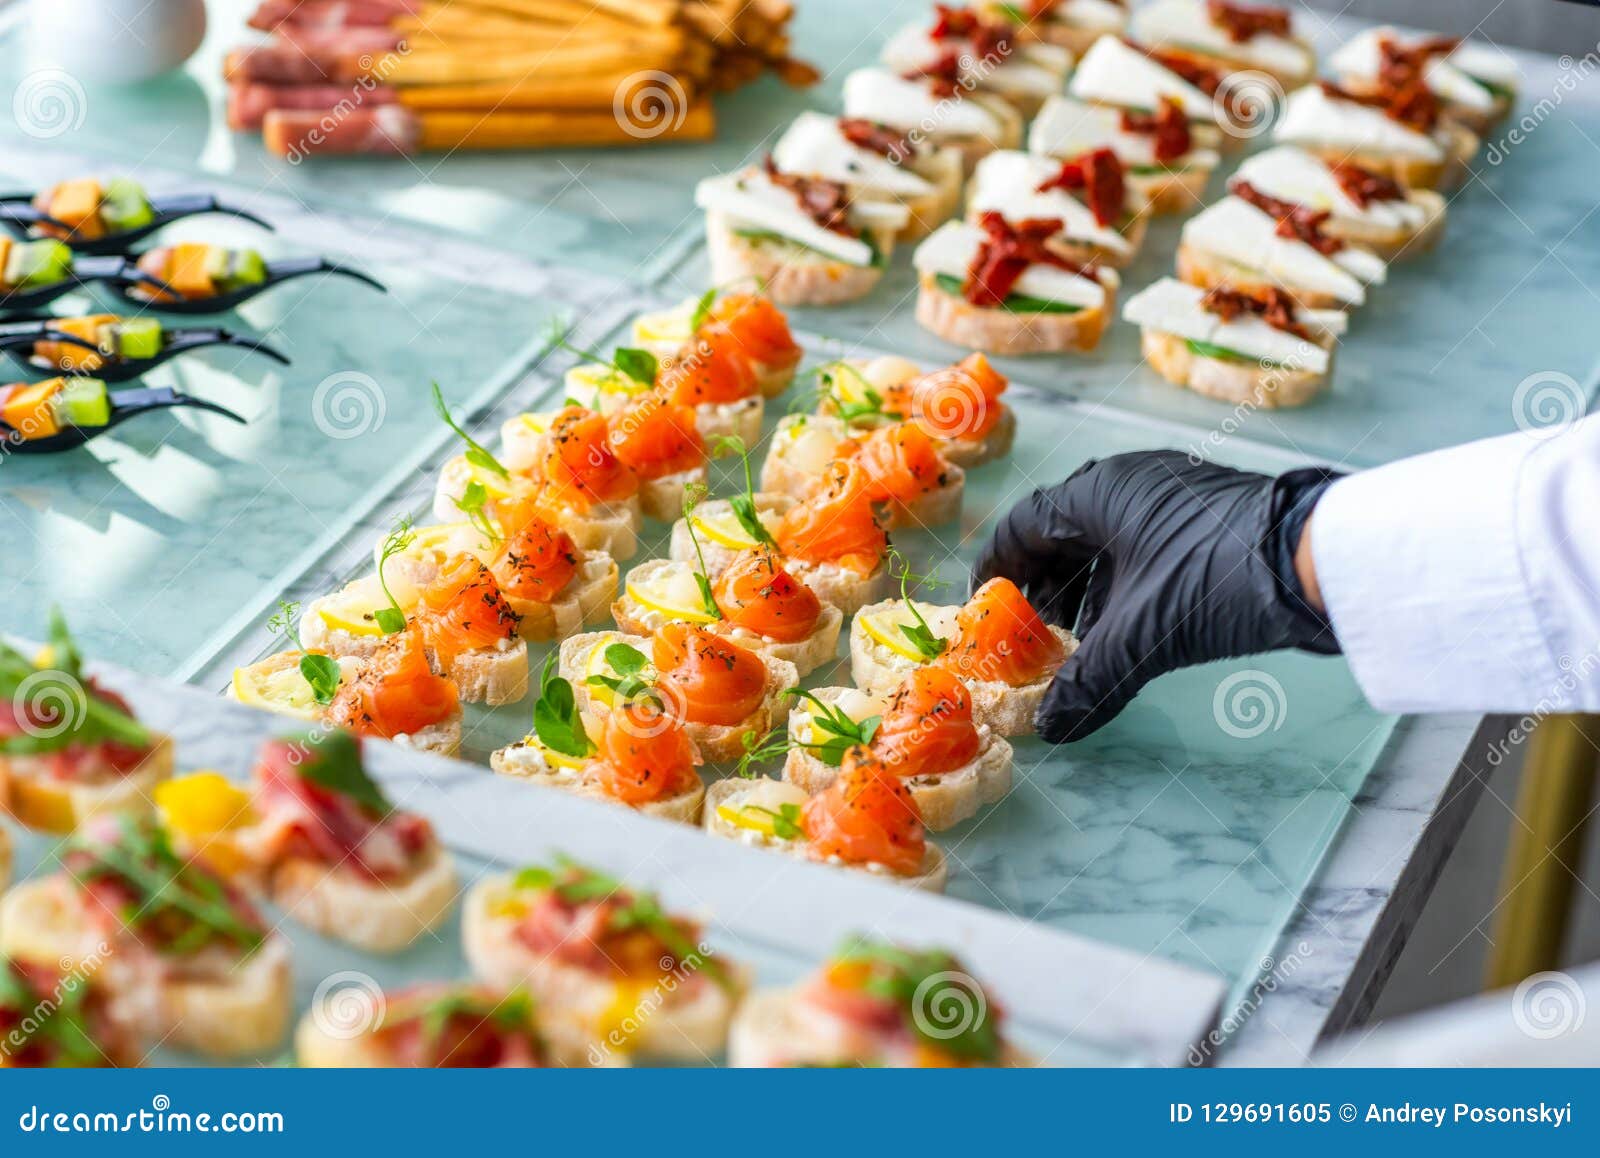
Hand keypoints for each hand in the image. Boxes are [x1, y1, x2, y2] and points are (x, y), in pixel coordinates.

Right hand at [972, 451, 1340, 742]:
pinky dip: (1124, 594)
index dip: (998, 568)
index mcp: (1101, 492)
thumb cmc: (1219, 577)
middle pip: (1063, 537)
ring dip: (1085, 598)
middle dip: (1043, 592)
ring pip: (1106, 549)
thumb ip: (1090, 682)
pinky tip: (1125, 638)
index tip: (984, 607)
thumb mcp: (1144, 634)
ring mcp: (1172, 503)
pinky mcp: (1205, 525)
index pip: (1025, 525)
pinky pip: (1143, 556)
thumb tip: (1051, 726)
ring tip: (1074, 651)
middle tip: (1029, 641)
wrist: (1324, 561)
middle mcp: (1131, 487)